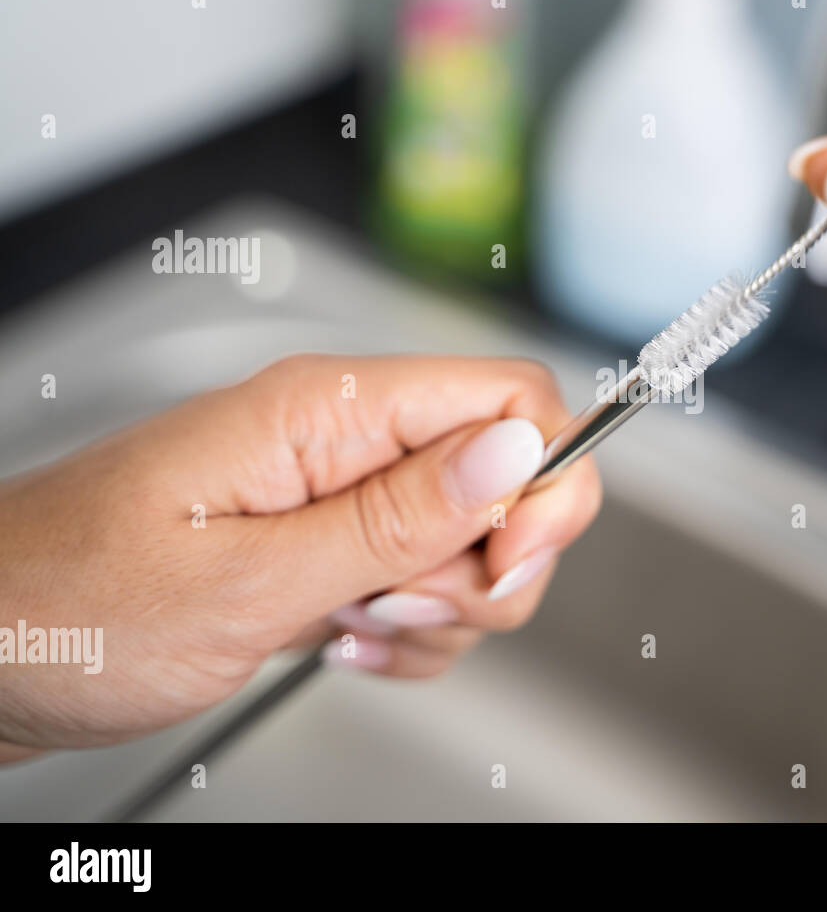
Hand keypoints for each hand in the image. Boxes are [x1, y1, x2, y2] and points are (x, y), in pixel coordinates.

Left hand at [0, 355, 600, 752]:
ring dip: (441, 611)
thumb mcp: (248, 576)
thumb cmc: (72, 605)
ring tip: (349, 627)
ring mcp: (341, 495)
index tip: (508, 560)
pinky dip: (407, 632)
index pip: (509, 394)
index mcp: (332, 410)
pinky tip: (339, 641)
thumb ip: (397, 515)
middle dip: (488, 566)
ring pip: (473, 544)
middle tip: (402, 607)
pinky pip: (423, 587)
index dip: (543, 476)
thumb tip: (520, 450)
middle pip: (509, 478)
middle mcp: (347, 440)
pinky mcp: (331, 546)